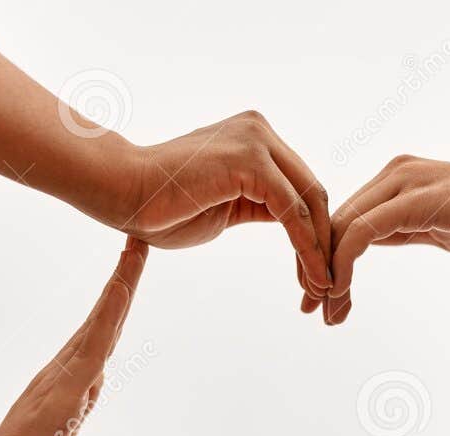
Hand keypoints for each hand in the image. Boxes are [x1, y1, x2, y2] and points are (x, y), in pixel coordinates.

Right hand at [0, 240, 145, 435]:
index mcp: (62, 392)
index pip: (96, 344)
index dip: (113, 312)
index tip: (128, 281)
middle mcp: (59, 377)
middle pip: (101, 323)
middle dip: (121, 282)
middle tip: (138, 242)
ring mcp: (60, 382)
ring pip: (100, 325)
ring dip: (120, 285)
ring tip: (138, 247)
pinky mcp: (62, 394)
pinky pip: (94, 345)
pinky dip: (109, 313)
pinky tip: (122, 284)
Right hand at [112, 112, 332, 309]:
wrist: (123, 194)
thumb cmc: (162, 208)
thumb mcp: (227, 206)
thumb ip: (261, 205)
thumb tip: (292, 222)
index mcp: (255, 139)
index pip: (300, 186)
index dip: (314, 232)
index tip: (316, 274)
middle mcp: (260, 131)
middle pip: (311, 192)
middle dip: (323, 243)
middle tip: (326, 288)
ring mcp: (256, 141)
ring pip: (308, 201)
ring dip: (319, 250)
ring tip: (321, 290)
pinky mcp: (251, 161)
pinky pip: (291, 211)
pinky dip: (306, 247)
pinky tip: (311, 275)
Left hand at [325, 156, 449, 323]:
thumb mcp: (439, 229)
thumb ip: (403, 229)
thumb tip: (371, 243)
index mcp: (398, 180)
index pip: (345, 218)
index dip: (325, 258)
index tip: (319, 298)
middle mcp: (396, 174)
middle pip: (335, 222)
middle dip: (317, 270)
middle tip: (311, 311)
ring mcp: (405, 182)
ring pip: (341, 228)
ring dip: (327, 274)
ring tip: (327, 313)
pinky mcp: (416, 199)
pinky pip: (361, 233)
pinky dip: (343, 265)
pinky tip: (340, 293)